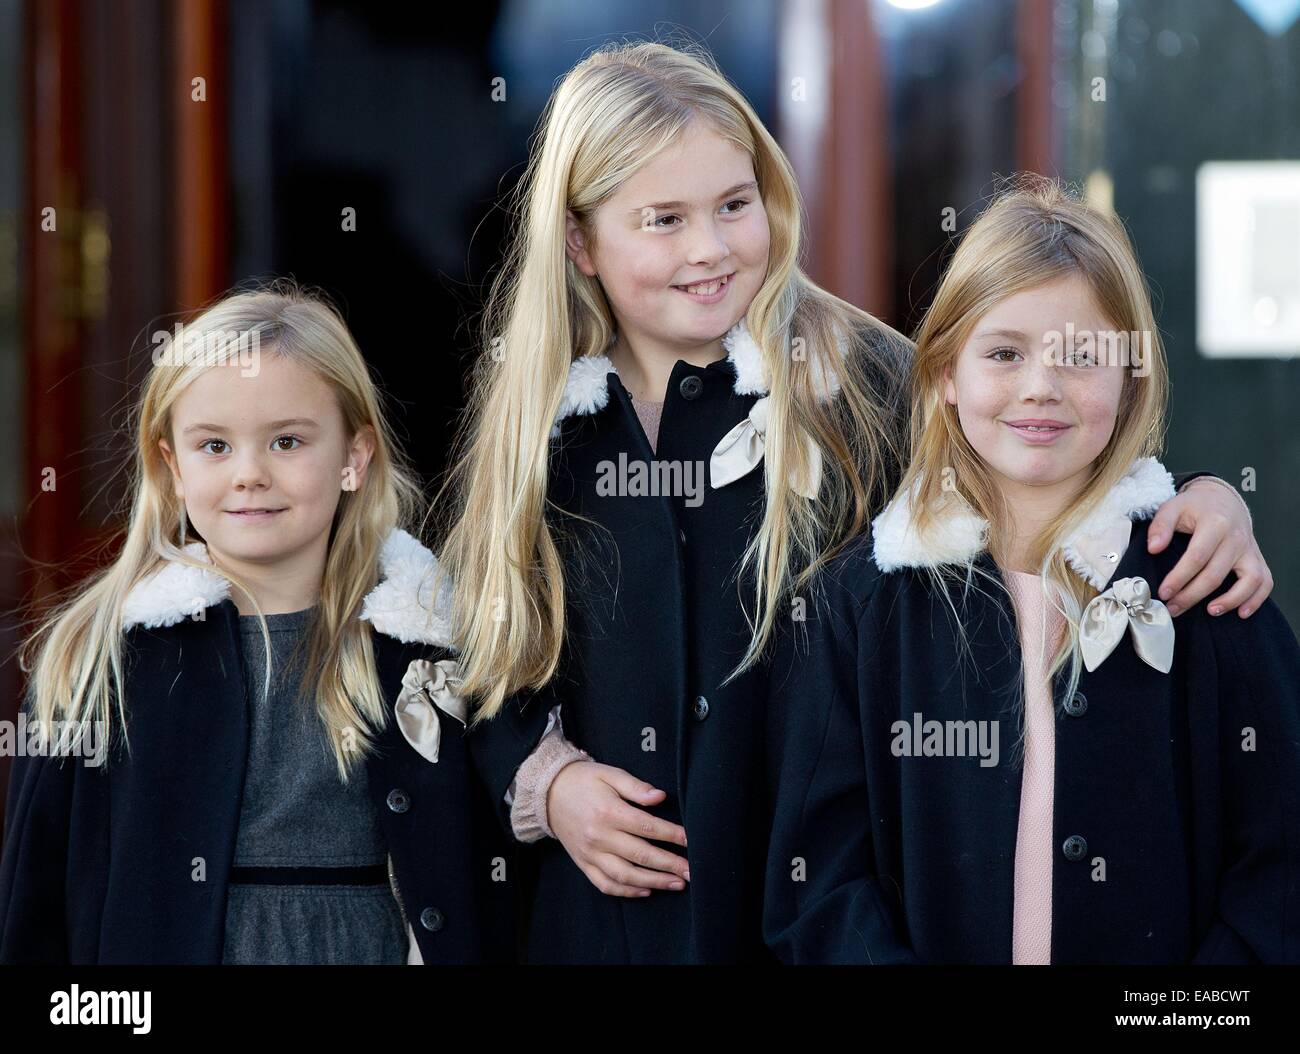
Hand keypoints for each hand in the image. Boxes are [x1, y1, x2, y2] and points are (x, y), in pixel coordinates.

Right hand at [546, 761, 689, 897]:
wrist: (547, 793)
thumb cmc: (584, 780)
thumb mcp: (609, 774)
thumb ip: (636, 787)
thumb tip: (660, 797)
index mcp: (608, 812)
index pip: (647, 827)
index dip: (671, 835)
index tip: (690, 840)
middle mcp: (599, 837)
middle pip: (641, 855)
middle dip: (670, 864)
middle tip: (692, 871)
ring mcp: (590, 854)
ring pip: (626, 875)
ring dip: (654, 882)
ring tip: (677, 883)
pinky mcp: (583, 864)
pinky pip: (606, 884)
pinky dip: (627, 892)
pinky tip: (646, 891)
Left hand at [1148, 478, 1272, 617]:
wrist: (1222, 500)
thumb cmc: (1195, 507)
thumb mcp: (1173, 507)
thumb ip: (1161, 526)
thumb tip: (1153, 548)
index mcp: (1215, 523)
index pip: (1196, 556)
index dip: (1179, 578)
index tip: (1164, 592)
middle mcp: (1236, 537)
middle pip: (1216, 573)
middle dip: (1192, 595)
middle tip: (1173, 608)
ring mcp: (1249, 549)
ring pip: (1249, 579)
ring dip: (1231, 600)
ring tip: (1210, 611)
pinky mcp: (1257, 558)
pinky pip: (1264, 581)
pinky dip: (1256, 599)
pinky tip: (1241, 612)